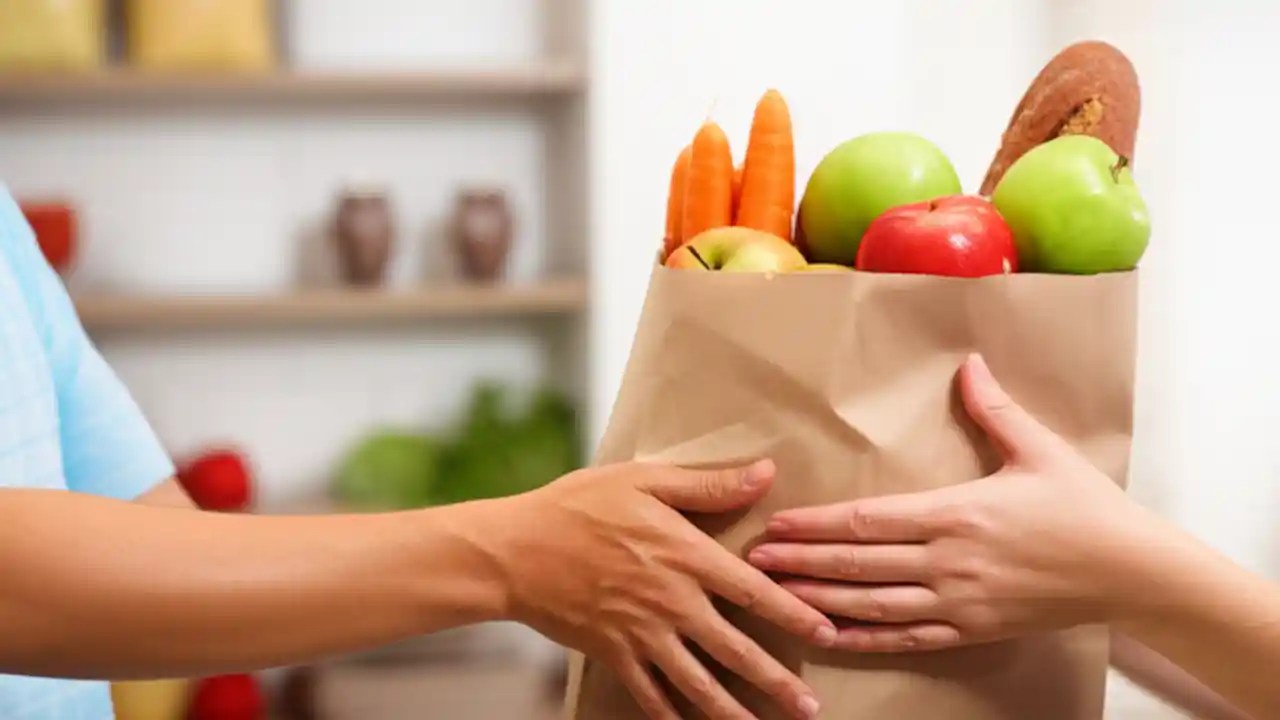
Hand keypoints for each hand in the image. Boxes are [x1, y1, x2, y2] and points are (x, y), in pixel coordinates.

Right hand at [494, 459, 832, 718]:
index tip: (827, 634)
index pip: (754, 591)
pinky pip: (651, 695)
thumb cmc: (578, 506)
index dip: (795, 615)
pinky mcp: (613, 655)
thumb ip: (708, 485)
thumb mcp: (645, 480)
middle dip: (776, 682)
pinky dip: (674, 717)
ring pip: (698, 683)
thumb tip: (766, 474)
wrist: (514, 550)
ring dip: (734, 711)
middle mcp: (671, 602)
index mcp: (685, 555)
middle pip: (735, 650)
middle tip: (810, 708)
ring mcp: (641, 634)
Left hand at [749, 354, 1156, 652]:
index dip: (816, 524)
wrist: (1130, 572)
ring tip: (775, 596)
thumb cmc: (1085, 506)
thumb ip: (995, 408)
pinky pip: (907, 639)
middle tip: (754, 561)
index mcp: (957, 513)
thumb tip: (968, 362)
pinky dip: (864, 640)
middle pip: (858, 564)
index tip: (778, 522)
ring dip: (819, 601)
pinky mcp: (972, 630)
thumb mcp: (1040, 449)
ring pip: (873, 606)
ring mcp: (959, 601)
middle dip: (801, 562)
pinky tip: (830, 636)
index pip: (868, 520)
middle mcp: (949, 561)